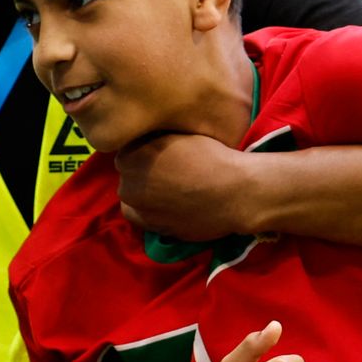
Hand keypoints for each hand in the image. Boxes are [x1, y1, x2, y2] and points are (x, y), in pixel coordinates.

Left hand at [116, 134, 262, 240]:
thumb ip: (153, 136)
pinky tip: (170, 204)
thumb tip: (146, 137)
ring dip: (143, 193)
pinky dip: (151, 211)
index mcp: (129, 156)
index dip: (144, 148)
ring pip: (132, 198)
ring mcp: (139, 210)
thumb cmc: (211, 155)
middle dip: (141, 171)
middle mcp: (128, 185)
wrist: (234, 192)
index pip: (127, 149)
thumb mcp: (178, 132)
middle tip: (169, 169)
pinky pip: (144, 218)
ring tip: (170, 189)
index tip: (163, 150)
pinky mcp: (154, 229)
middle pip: (127, 174)